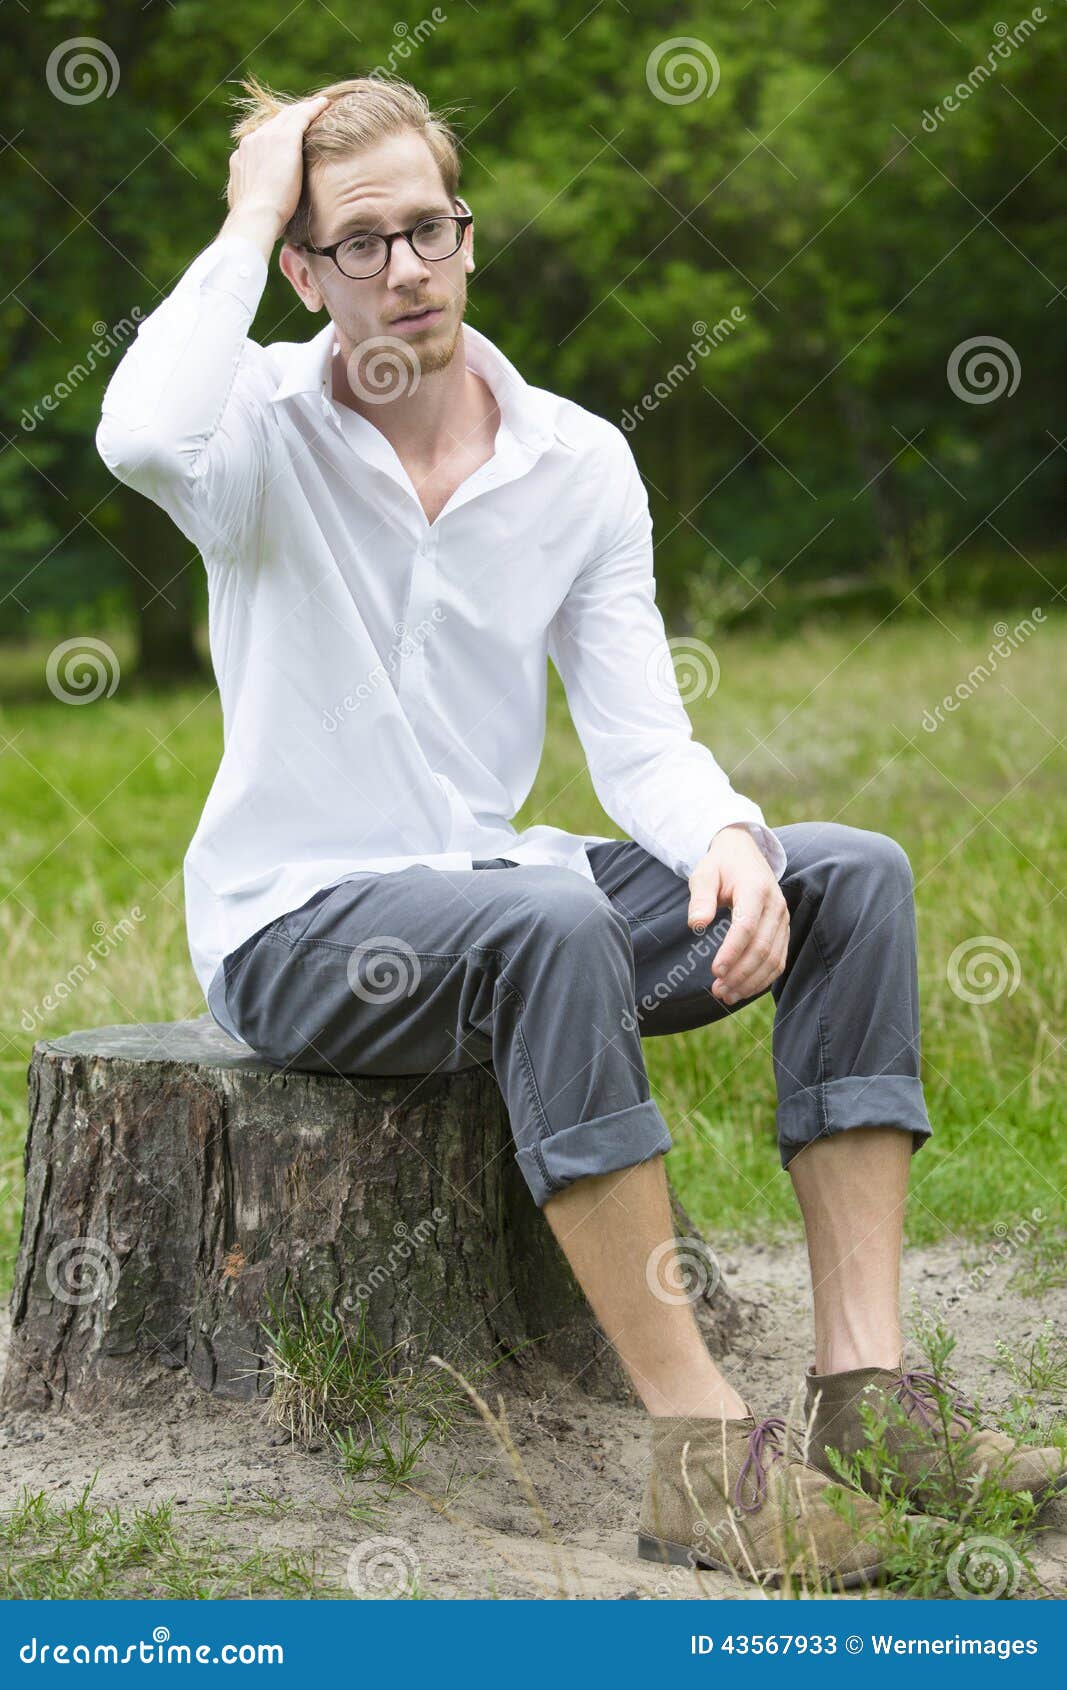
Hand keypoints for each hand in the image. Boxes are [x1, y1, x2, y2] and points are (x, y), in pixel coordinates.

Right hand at [222, 94, 330, 249]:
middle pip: (274, 124)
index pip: (261, 141)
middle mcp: (251, 142)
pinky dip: (313, 109)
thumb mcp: (251, 207)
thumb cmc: (255, 221)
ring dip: (302, 110)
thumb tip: (260, 209)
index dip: (275, 137)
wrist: (255, 215)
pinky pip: (301, 116)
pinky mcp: (284, 138)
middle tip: (305, 115)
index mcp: (241, 159)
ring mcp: (266, 137)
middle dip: (289, 119)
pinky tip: (325, 105)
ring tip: (318, 106)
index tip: (286, 138)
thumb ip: (255, 199)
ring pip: (287, 117)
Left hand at [687, 824, 788, 1005]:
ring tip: (727, 995)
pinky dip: (763, 979)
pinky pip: (779, 960)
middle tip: (717, 990)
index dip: (732, 952)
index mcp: (755, 889)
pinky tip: (743, 989)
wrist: (745, 853)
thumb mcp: (704, 873)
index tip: (715, 970)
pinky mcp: (783, 930)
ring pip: (774, 958)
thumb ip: (701, 897)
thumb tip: (696, 924)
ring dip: (751, 981)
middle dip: (740, 973)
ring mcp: (783, 919)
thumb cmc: (721, 866)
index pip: (747, 927)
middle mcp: (775, 905)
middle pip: (762, 947)